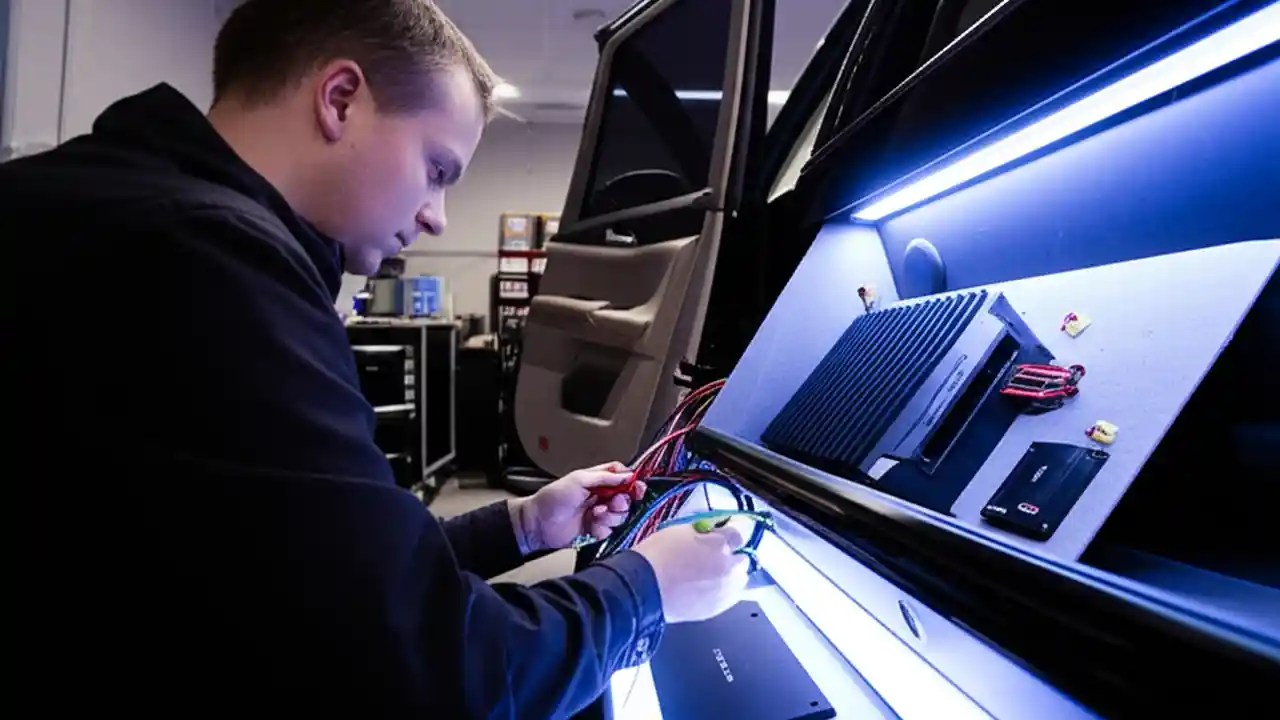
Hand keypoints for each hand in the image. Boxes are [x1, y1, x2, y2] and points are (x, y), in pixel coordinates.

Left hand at [510, 462, 646, 551]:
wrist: (539, 523)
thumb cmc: (554, 497)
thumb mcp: (579, 480)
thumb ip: (605, 477)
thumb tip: (629, 475)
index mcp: (598, 480)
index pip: (623, 477)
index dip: (632, 481)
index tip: (637, 487)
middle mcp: (602, 496)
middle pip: (626, 498)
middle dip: (623, 501)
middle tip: (613, 503)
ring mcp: (600, 514)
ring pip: (621, 516)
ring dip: (611, 515)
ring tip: (595, 514)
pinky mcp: (596, 531)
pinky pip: (611, 530)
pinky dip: (602, 528)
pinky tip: (591, 525)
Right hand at [633, 523, 748, 623]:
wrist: (644, 589)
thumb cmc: (657, 557)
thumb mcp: (680, 530)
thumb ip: (703, 530)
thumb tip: (712, 530)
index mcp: (722, 545)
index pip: (739, 533)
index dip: (728, 531)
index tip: (721, 532)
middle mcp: (730, 569)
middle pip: (742, 559)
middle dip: (731, 556)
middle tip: (711, 555)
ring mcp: (726, 592)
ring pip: (738, 581)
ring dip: (729, 575)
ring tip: (708, 575)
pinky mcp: (717, 610)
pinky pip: (728, 598)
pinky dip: (721, 592)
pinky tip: (704, 589)